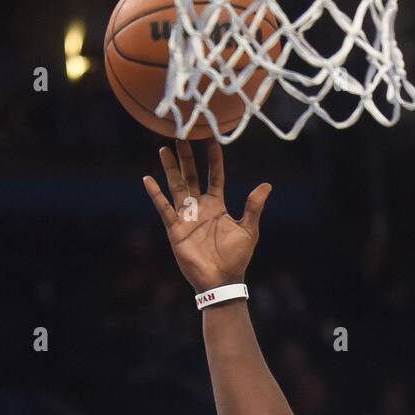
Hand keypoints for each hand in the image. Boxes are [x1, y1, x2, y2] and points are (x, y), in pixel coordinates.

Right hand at [143, 139, 270, 292]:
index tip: (211, 139)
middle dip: (187, 157)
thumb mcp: (249, 230)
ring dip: (170, 168)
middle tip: (182, 135)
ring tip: (164, 149)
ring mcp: (186, 216)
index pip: (214, 176)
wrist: (221, 280)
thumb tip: (267, 185)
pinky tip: (147, 178)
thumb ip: (254, 207)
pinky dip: (155, 194)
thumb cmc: (236, 258)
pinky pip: (163, 207)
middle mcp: (200, 207)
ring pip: (176, 186)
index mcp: (217, 205)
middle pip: (191, 176)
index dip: (213, 159)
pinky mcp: (175, 228)